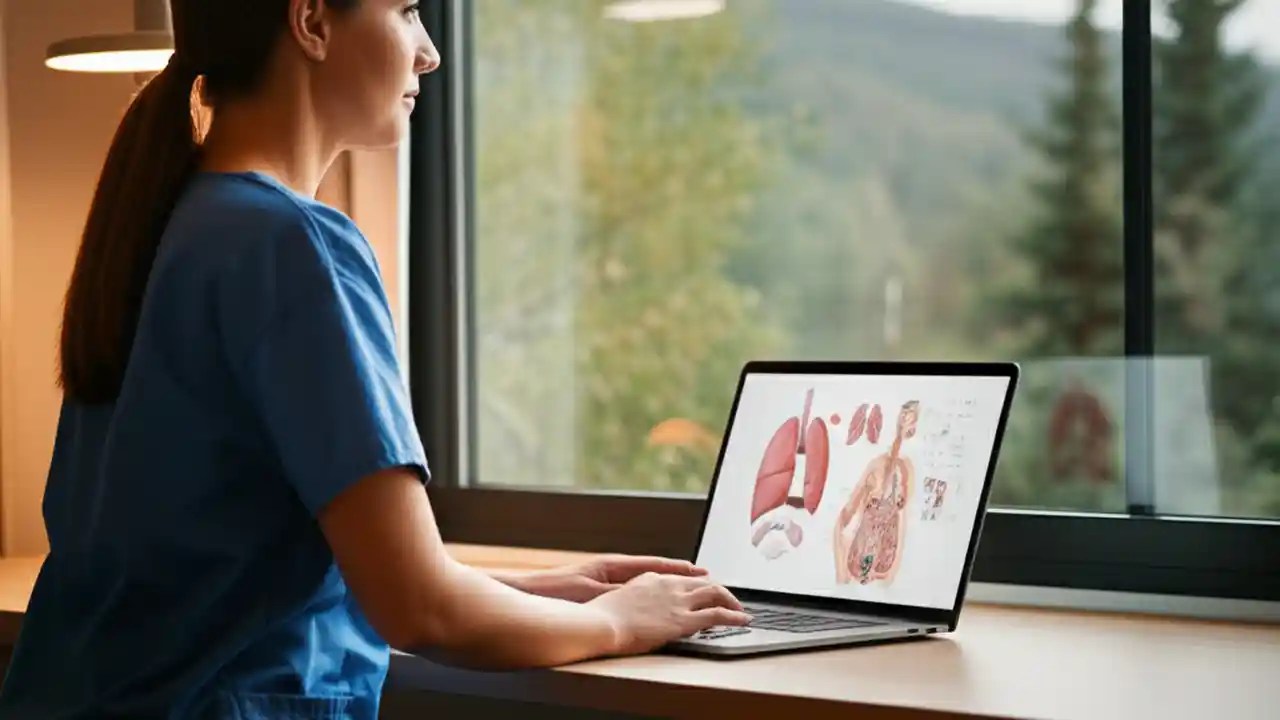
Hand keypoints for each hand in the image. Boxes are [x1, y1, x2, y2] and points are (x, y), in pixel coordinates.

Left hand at [511, 554, 708, 602]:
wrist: (529, 594)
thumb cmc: (556, 592)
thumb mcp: (592, 592)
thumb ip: (619, 592)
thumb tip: (647, 588)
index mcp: (613, 566)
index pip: (654, 564)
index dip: (678, 568)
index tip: (700, 570)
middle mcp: (611, 570)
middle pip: (652, 571)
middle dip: (676, 574)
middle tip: (703, 578)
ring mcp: (604, 580)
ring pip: (642, 582)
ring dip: (663, 585)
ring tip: (685, 590)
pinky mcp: (595, 591)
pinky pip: (629, 592)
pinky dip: (646, 594)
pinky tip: (653, 604)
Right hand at [588, 573, 751, 655]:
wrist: (600, 623)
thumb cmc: (601, 618)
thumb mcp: (619, 601)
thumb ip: (636, 601)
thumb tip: (640, 611)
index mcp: (652, 578)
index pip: (683, 578)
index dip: (698, 584)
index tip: (706, 589)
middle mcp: (669, 585)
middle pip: (704, 582)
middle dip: (720, 591)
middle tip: (729, 600)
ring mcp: (677, 601)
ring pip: (716, 593)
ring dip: (732, 602)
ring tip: (740, 610)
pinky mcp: (684, 620)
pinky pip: (718, 615)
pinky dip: (734, 617)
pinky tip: (743, 620)